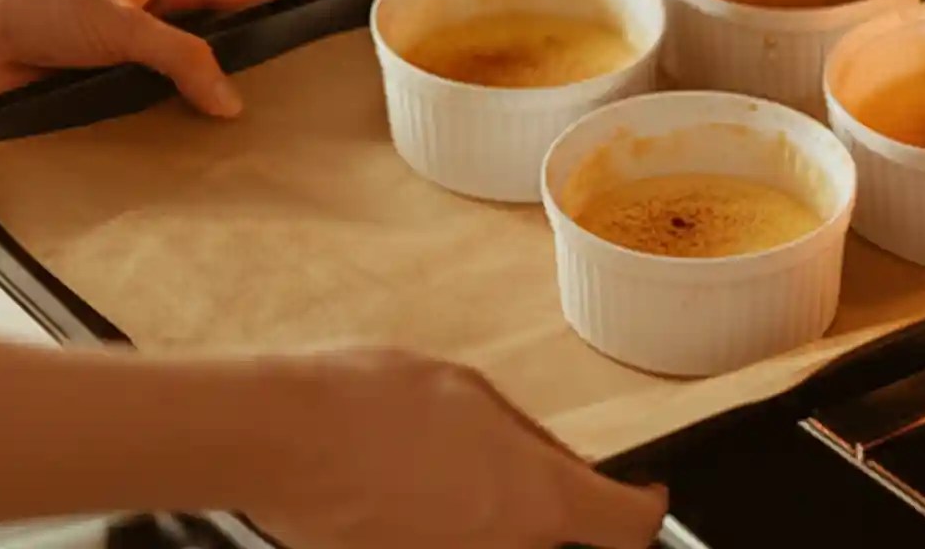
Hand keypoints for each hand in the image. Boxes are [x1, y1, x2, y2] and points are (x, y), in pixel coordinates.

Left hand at [0, 0, 293, 115]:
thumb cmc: (25, 7)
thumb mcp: (119, 21)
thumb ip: (181, 56)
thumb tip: (229, 99)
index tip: (304, 8)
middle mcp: (135, 24)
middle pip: (206, 43)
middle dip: (241, 63)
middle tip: (284, 84)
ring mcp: (117, 65)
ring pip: (178, 87)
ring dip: (202, 106)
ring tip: (247, 129)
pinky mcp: (98, 104)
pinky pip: (147, 120)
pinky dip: (168, 134)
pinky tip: (192, 151)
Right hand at [249, 349, 666, 548]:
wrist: (282, 438)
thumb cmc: (371, 401)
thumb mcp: (470, 391)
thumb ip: (528, 438)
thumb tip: (556, 462)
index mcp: (537, 496)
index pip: (629, 526)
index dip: (643, 507)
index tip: (638, 494)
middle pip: (559, 538)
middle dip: (545, 504)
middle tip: (502, 464)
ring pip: (504, 545)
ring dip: (491, 518)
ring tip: (440, 473)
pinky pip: (451, 547)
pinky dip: (446, 528)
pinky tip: (410, 496)